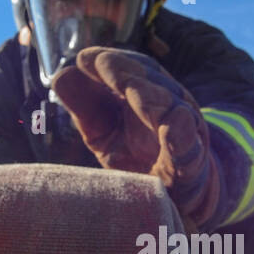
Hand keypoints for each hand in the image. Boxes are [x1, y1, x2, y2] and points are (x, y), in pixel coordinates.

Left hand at [50, 46, 220, 230]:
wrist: (180, 194)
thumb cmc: (138, 157)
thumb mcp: (104, 133)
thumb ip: (84, 107)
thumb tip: (61, 75)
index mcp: (146, 93)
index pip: (131, 67)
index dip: (109, 61)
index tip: (84, 59)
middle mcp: (169, 105)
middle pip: (151, 80)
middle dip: (126, 71)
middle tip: (103, 66)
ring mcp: (184, 132)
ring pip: (173, 108)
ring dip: (151, 98)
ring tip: (131, 93)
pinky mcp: (192, 163)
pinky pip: (189, 147)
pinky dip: (181, 138)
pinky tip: (169, 135)